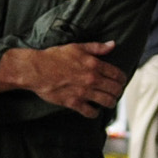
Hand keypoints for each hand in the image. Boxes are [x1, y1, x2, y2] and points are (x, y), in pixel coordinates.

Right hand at [3, 40, 125, 116]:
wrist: (36, 70)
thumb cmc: (55, 56)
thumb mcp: (77, 47)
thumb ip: (97, 47)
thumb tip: (112, 45)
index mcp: (94, 65)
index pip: (117, 75)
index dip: (122, 79)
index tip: (120, 81)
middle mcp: (92, 79)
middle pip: (115, 90)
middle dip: (117, 92)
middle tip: (115, 92)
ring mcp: (84, 92)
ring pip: (107, 102)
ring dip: (110, 102)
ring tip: (108, 102)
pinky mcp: (74, 103)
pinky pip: (91, 112)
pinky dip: (94, 113)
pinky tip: (93, 110)